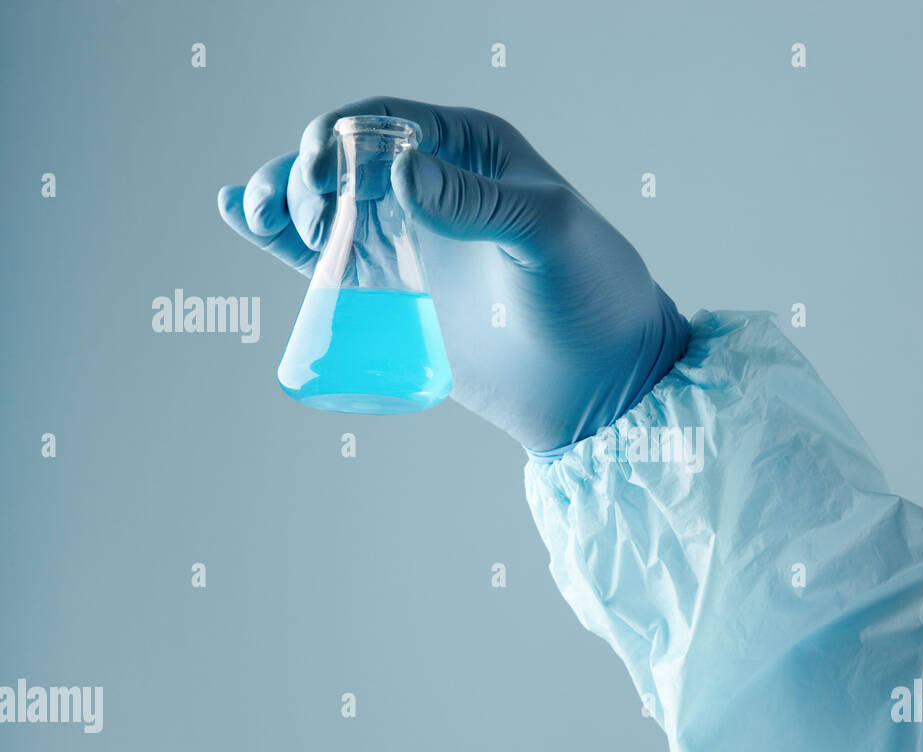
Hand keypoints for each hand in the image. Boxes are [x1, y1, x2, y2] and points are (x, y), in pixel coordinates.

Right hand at [217, 96, 690, 453]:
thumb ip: (476, 201)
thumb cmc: (591, 294)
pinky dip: (282, 237)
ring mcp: (408, 238)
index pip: (386, 120)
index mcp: (472, 149)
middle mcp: (432, 184)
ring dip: (282, 197)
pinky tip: (243, 216)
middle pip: (343, 158)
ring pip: (325, 202)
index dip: (340, 135)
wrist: (597, 380)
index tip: (320, 170)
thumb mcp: (546, 235)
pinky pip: (326, 254)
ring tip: (255, 209)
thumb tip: (402, 171)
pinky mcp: (392, 289)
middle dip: (307, 173)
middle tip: (308, 215)